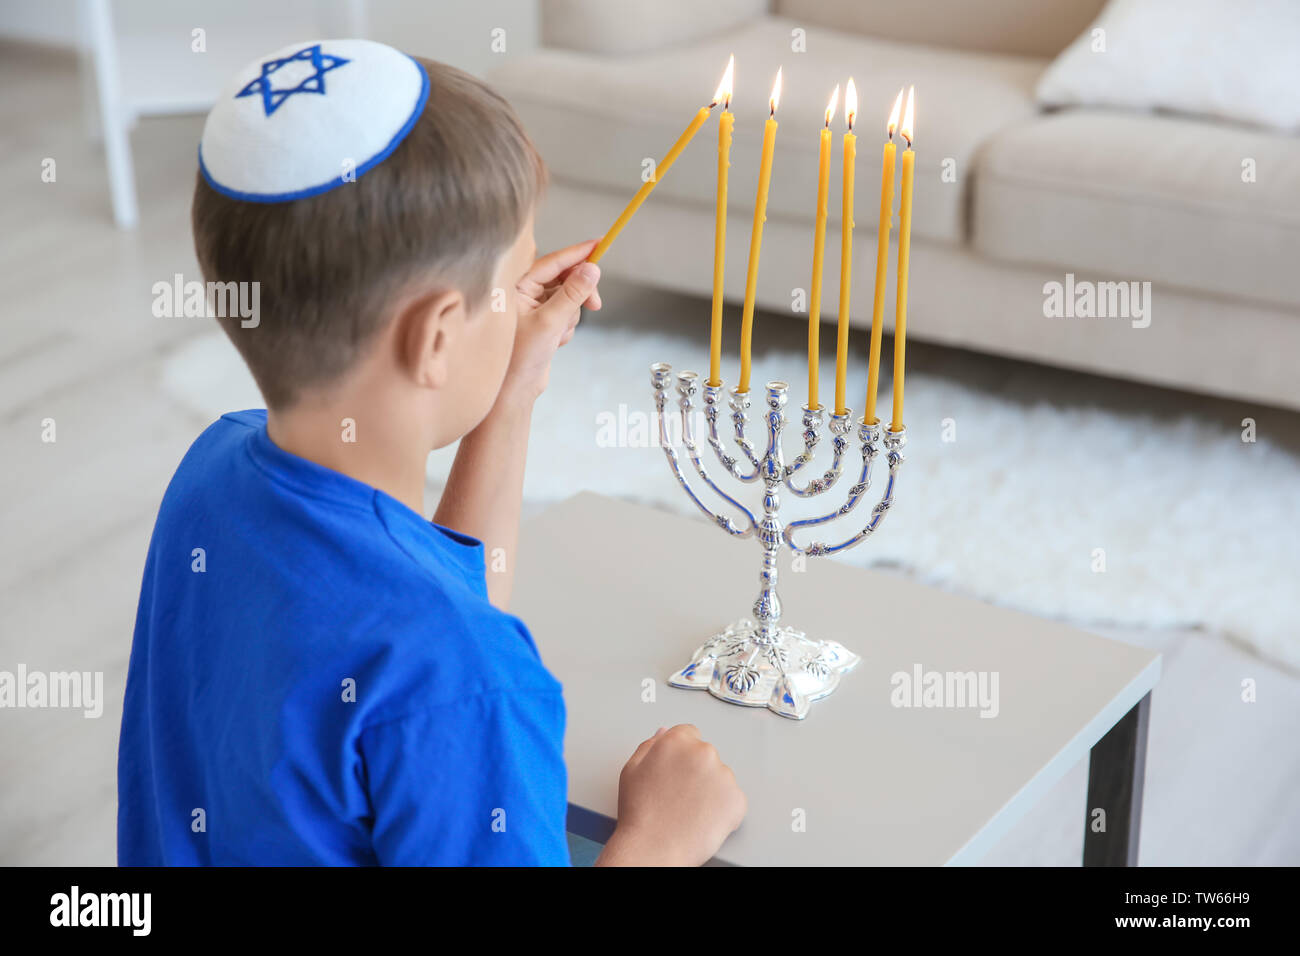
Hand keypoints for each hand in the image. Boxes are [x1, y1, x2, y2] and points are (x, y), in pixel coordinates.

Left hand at [502, 239, 601, 403]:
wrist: (516, 389)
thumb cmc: (521, 357)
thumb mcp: (550, 322)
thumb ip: (573, 294)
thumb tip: (592, 269)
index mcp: (517, 285)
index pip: (553, 261)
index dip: (578, 252)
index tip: (601, 243)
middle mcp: (524, 292)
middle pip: (565, 278)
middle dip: (579, 294)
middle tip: (595, 305)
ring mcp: (534, 306)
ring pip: (569, 298)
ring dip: (571, 317)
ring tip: (558, 335)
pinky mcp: (543, 320)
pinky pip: (567, 313)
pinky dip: (567, 327)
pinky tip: (556, 342)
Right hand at [595, 724, 746, 866]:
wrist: (653, 848)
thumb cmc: (639, 813)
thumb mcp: (632, 770)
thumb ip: (650, 745)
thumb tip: (664, 734)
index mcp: (677, 741)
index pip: (689, 734)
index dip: (680, 756)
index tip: (677, 772)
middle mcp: (704, 752)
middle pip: (705, 755)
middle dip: (696, 771)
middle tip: (679, 796)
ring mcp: (724, 776)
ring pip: (720, 777)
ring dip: (710, 789)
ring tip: (689, 811)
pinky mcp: (737, 799)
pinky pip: (733, 799)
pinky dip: (722, 809)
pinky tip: (702, 819)